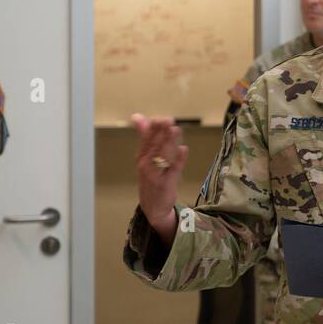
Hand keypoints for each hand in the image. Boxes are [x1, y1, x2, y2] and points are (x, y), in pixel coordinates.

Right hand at [131, 113, 187, 245]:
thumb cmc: (151, 178)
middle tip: (168, 120)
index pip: (145, 140)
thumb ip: (145, 137)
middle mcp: (145, 166)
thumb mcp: (145, 158)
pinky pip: (173, 170)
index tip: (159, 118)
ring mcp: (155, 175)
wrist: (153, 207)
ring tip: (175, 130)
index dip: (152, 129)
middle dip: (160, 133)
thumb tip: (137, 116)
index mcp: (141, 158)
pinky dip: (179, 160)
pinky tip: (184, 149)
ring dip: (169, 142)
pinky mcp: (166, 184)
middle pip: (153, 146)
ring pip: (163, 156)